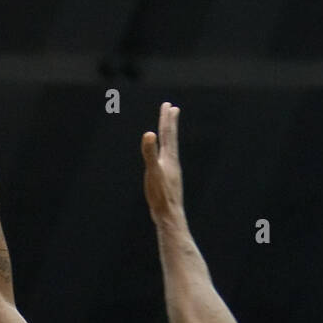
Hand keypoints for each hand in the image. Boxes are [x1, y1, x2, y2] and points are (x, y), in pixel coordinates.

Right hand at [141, 102, 185, 223]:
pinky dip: (166, 155)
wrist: (170, 217)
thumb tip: (149, 133)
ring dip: (170, 138)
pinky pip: (168, 163)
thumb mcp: (153, 172)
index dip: (166, 119)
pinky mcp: (169, 182)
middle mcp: (173, 163)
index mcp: (169, 158)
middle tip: (173, 109)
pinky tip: (165, 160)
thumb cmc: (161, 196)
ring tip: (169, 132)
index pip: (168, 134)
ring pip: (171, 150)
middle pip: (172, 139)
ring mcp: (172, 173)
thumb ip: (150, 153)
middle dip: (170, 123)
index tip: (168, 105)